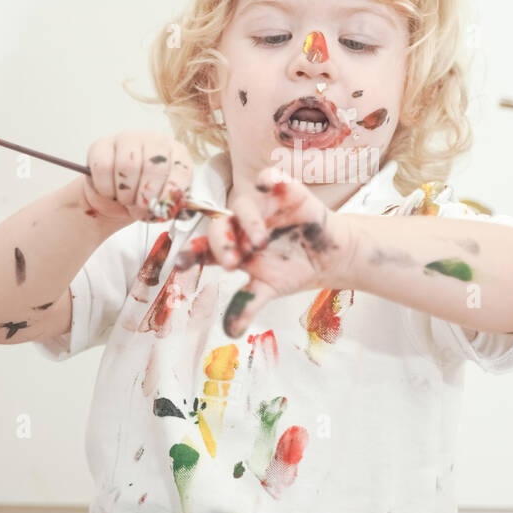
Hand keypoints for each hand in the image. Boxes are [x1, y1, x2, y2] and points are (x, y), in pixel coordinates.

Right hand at [82, 131, 192, 223]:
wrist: (113, 198)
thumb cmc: (142, 198)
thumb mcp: (161, 204)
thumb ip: (169, 205)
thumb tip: (169, 208)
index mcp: (177, 154)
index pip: (181, 169)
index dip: (171, 193)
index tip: (162, 207)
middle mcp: (154, 141)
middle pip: (154, 166)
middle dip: (146, 195)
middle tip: (140, 207)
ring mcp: (127, 139)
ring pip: (127, 165)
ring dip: (126, 193)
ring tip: (125, 200)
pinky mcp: (101, 145)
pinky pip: (103, 166)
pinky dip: (106, 188)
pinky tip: (110, 192)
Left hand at [176, 167, 356, 337]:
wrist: (331, 256)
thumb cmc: (293, 270)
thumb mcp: (269, 290)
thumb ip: (248, 305)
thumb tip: (230, 333)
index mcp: (233, 247)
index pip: (206, 248)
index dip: (192, 253)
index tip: (181, 264)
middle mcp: (242, 224)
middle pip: (221, 225)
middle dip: (221, 242)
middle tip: (233, 262)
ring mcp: (263, 206)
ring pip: (243, 205)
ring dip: (248, 222)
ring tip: (260, 242)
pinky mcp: (285, 192)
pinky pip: (272, 179)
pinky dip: (269, 179)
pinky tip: (267, 185)